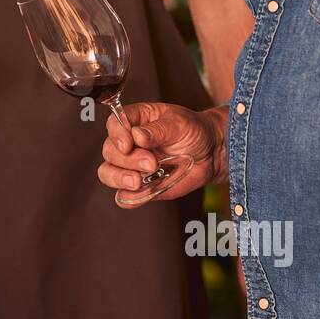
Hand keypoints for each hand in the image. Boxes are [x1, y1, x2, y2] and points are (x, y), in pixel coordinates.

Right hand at [99, 102, 226, 207]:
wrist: (210, 153)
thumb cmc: (194, 131)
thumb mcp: (179, 124)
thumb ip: (157, 130)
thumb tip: (137, 136)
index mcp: (135, 120)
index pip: (114, 124)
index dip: (117, 134)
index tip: (128, 144)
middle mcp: (129, 142)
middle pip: (110, 151)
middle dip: (128, 160)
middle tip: (151, 163)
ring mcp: (131, 165)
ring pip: (108, 173)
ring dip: (120, 179)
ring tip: (138, 182)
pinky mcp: (140, 186)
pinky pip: (125, 196)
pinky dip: (129, 197)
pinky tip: (141, 193)